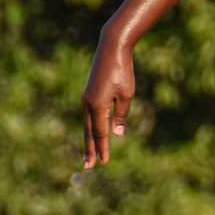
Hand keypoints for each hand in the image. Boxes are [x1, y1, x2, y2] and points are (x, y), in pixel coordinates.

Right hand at [81, 36, 135, 168]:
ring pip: (88, 123)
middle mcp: (88, 104)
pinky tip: (95, 131)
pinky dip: (92, 126)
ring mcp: (87, 98)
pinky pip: (90, 114)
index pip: (101, 133)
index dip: (103, 149)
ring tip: (90, 153)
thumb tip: (116, 134)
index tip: (104, 162)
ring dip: (90, 139)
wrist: (111, 48)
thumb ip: (120, 115)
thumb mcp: (127, 94)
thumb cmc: (122, 70)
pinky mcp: (90, 92)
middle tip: (88, 166)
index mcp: (97, 106)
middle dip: (91, 149)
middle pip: (90, 131)